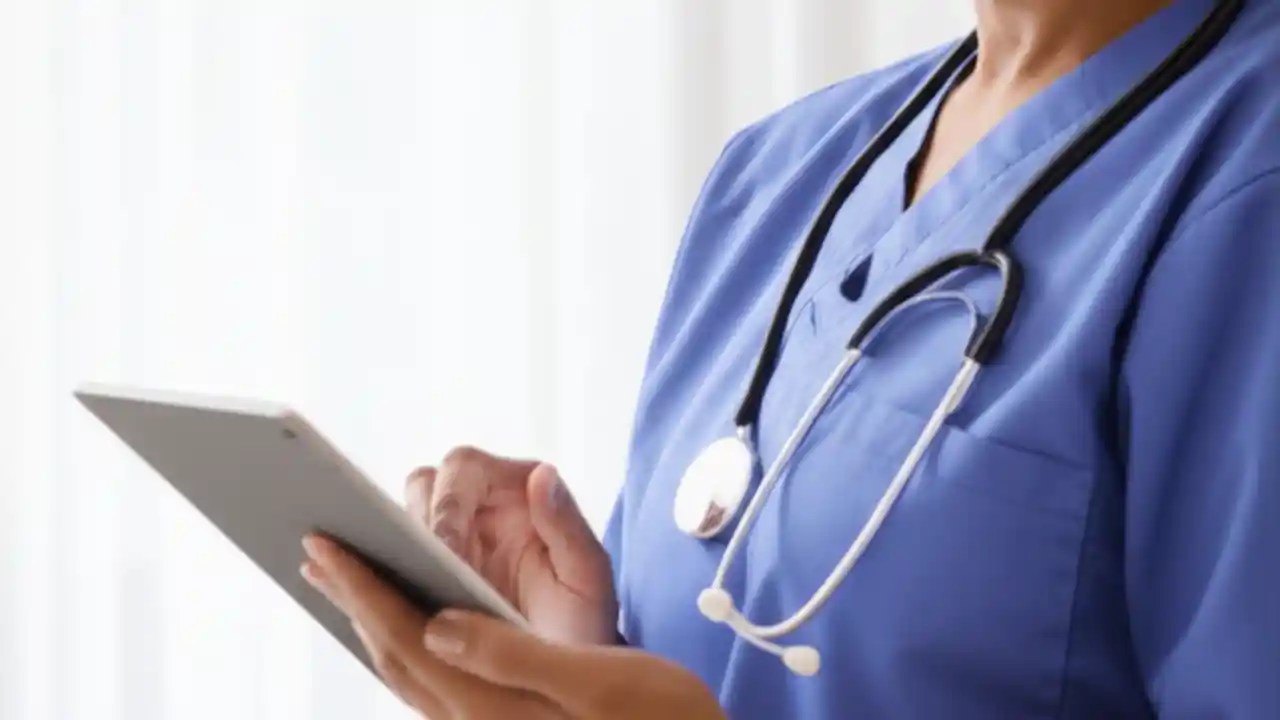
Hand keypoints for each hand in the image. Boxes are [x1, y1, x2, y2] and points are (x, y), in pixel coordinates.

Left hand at [301, 535, 724, 719]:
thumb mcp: (598, 682)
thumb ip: (512, 653)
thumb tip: (438, 621)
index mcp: (491, 706)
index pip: (407, 635)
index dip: (363, 587)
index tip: (327, 543)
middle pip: (394, 653)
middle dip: (352, 597)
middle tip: (316, 549)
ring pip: (407, 668)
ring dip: (370, 617)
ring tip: (344, 579)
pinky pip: (430, 678)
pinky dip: (403, 640)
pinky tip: (408, 621)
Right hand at [404, 448, 616, 645]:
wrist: (566, 680)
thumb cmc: (583, 622)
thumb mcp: (587, 580)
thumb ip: (568, 525)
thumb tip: (542, 473)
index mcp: (518, 490)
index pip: (465, 468)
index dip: (446, 502)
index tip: (446, 550)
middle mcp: (481, 505)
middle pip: (426, 485)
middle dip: (420, 523)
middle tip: (427, 573)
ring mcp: (454, 538)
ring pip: (406, 517)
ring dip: (404, 547)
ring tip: (415, 591)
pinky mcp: (431, 573)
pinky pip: (399, 560)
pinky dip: (394, 575)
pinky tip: (400, 605)